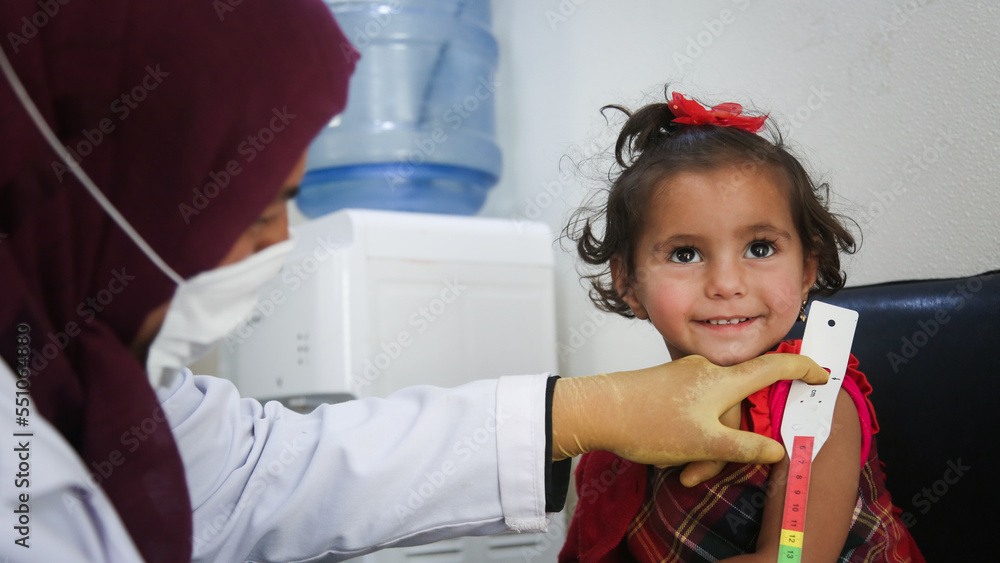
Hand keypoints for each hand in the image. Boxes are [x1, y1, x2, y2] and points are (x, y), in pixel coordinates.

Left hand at [551, 353, 827, 480]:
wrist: (597, 411)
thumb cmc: (648, 423)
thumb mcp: (705, 444)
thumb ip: (745, 448)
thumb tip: (776, 450)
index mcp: (723, 380)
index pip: (774, 366)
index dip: (802, 368)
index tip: (821, 374)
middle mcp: (708, 374)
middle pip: (739, 409)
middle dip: (729, 446)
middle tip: (704, 474)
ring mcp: (687, 380)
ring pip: (714, 418)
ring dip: (704, 449)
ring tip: (683, 472)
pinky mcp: (670, 388)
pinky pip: (694, 415)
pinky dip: (689, 439)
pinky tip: (671, 458)